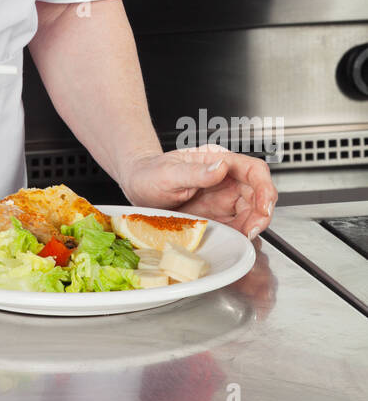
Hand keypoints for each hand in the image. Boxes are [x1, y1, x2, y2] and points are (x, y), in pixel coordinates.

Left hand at [119, 144, 276, 238]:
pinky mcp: (217, 214)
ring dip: (253, 224)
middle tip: (253, 230)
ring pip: (251, 210)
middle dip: (262, 212)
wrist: (136, 186)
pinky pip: (237, 224)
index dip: (264, 188)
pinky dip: (242, 233)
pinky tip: (236, 239)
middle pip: (258, 192)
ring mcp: (222, 197)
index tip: (263, 207)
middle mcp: (225, 178)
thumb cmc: (149, 173)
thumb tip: (220, 167)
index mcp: (218, 161)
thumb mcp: (168, 173)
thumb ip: (195, 172)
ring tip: (244, 236)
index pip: (254, 170)